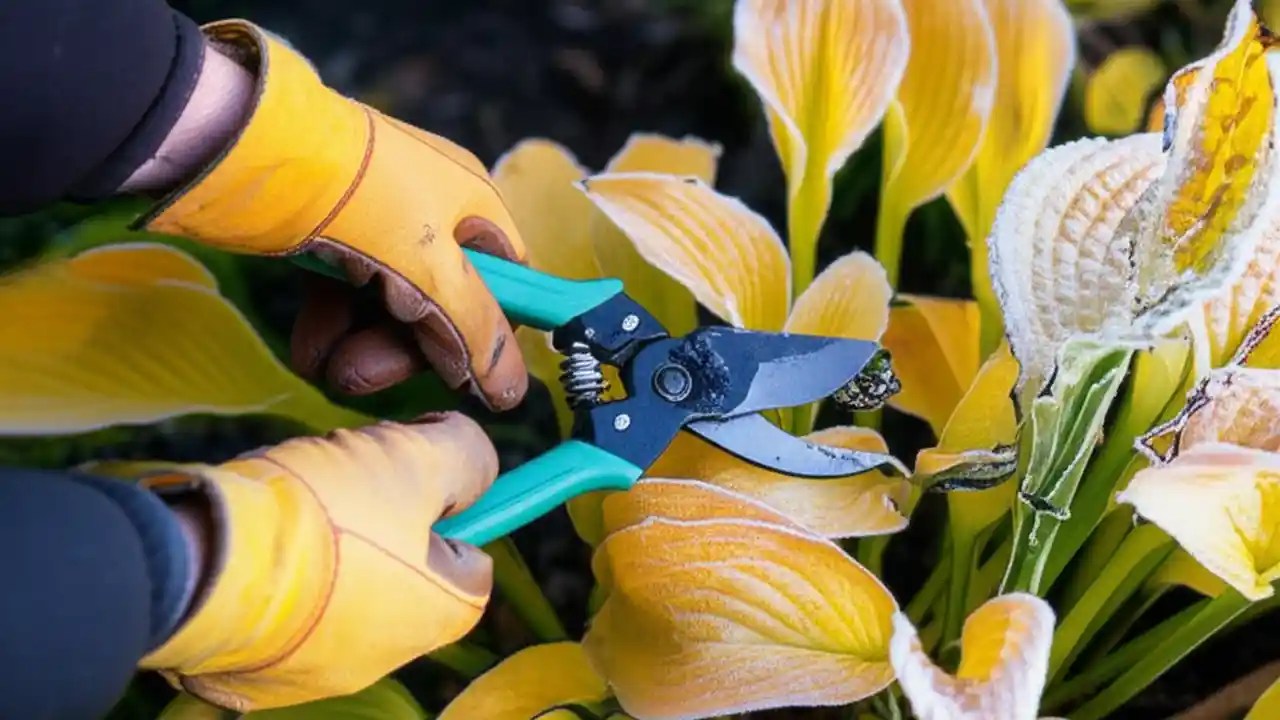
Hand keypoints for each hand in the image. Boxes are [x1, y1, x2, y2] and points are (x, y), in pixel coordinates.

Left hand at [130, 22, 527, 409]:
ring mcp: (378, 224)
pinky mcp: (329, 234)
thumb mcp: (429, 269)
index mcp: (473, 207)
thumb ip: (475, 332)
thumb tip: (512, 391)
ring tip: (326, 369)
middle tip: (361, 378)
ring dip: (360, 349)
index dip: (487, 338)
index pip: (505, 286)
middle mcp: (433, 214)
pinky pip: (345, 295)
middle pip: (441, 307)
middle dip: (402, 352)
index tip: (458, 380)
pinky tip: (310, 351)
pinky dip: (330, 328)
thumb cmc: (357, 199)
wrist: (245, 147)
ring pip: (386, 308)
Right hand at [140, 413, 496, 710]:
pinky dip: (275, 566)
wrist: (198, 566)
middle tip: (348, 477)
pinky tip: (256, 537)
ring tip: (293, 501)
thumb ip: (465, 454)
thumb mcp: (416, 459)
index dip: (452, 502)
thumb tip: (474, 460)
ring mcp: (316, 668)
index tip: (417, 469)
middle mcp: (384, 656)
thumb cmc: (321, 517)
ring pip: (342, 578)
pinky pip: (282, 604)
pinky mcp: (255, 669)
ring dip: (327, 531)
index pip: (471, 554)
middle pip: (403, 563)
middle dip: (383, 510)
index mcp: (437, 614)